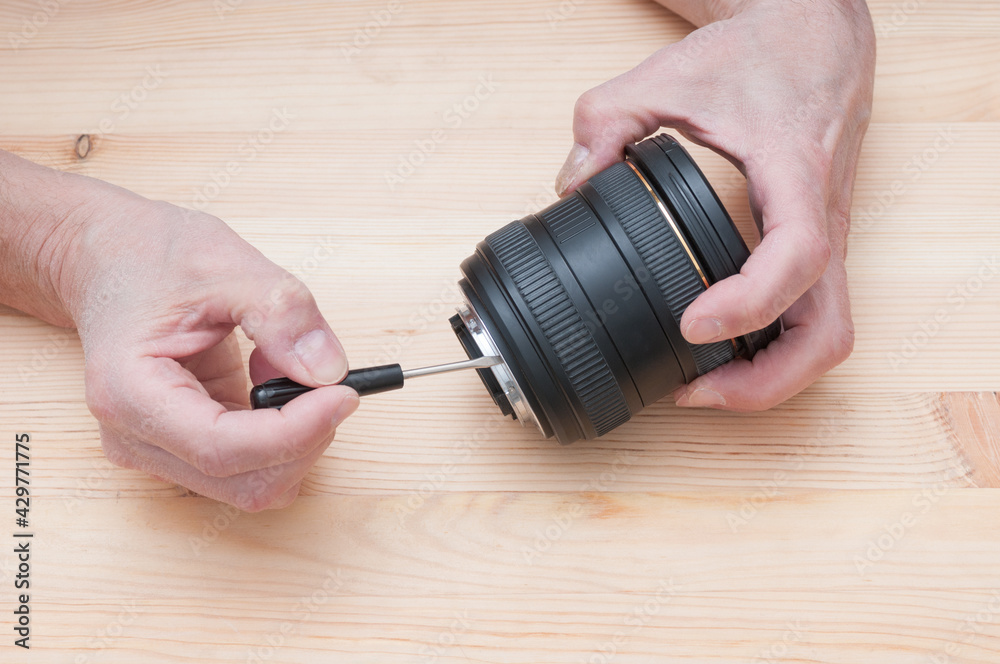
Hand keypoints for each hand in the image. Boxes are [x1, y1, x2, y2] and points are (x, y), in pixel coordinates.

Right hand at [59, 186, 356, 510]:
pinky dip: (285, 432)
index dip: (295, 433)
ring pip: (252, 484)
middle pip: (244, 481)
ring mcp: (159, 450)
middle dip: (305, 440)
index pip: (223, 449)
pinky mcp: (186, 448)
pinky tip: (273, 379)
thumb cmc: (152, 257)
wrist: (111, 259)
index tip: (343, 395)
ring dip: (297, 439)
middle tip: (335, 384)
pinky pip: (252, 465)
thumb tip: (328, 371)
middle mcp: (136, 437)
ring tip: (287, 367)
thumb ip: (281, 315)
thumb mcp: (226, 264)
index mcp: (129, 393)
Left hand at [554, 0, 874, 409]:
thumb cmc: (761, 54)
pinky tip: (723, 350)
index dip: (748, 304)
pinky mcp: (821, 246)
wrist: (818, 35)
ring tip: (704, 385)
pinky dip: (773, 350)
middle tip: (695, 391)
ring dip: (772, 377)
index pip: (797, 255)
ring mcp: (830, 240)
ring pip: (828, 337)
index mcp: (797, 176)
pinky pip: (813, 318)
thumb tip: (572, 182)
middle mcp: (826, 220)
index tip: (692, 325)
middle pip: (829, 332)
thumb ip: (608, 119)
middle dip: (766, 381)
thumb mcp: (671, 73)